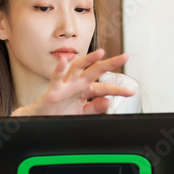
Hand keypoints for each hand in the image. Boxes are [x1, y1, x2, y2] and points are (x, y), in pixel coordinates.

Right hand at [14, 49, 133, 116]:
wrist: (43, 121)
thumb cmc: (61, 114)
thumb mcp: (82, 113)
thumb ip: (95, 108)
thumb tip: (107, 101)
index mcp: (86, 90)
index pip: (105, 87)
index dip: (118, 90)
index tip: (131, 92)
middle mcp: (77, 84)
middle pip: (95, 71)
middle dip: (110, 64)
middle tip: (124, 57)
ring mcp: (66, 85)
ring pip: (77, 68)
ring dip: (88, 59)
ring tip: (100, 53)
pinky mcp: (53, 90)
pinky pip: (56, 78)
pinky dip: (59, 69)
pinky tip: (63, 61)